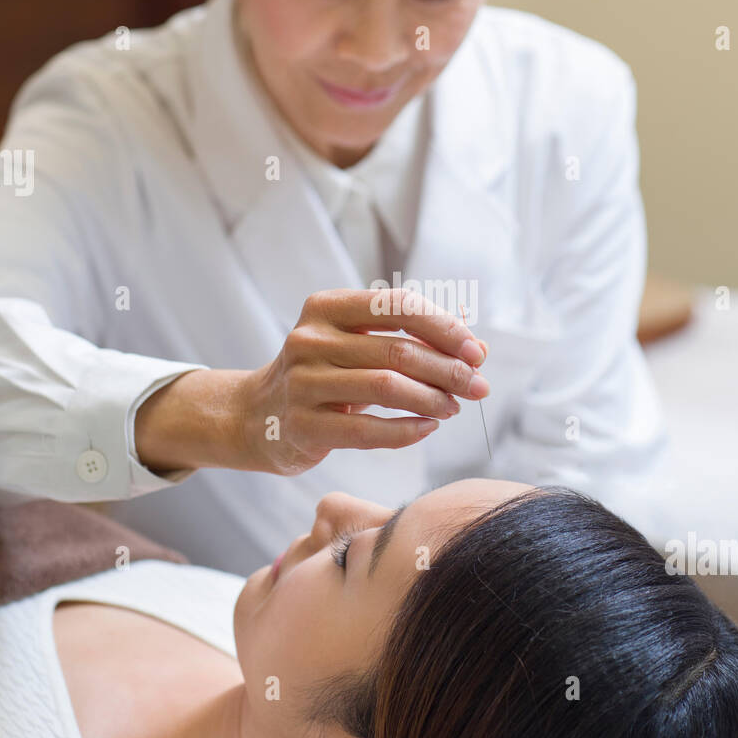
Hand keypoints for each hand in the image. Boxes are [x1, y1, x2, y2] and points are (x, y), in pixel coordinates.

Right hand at [238, 287, 489, 476]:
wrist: (259, 417)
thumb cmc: (324, 375)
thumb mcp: (359, 346)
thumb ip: (414, 340)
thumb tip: (478, 348)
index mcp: (326, 307)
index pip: (397, 306)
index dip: (444, 327)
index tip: (476, 352)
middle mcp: (309, 340)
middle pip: (397, 350)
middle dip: (449, 370)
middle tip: (478, 387)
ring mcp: (302, 383)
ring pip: (386, 388)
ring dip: (432, 400)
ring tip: (454, 408)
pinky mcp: (302, 426)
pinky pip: (367, 431)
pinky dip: (406, 431)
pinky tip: (428, 429)